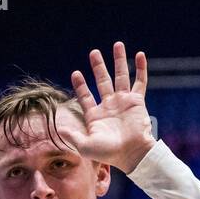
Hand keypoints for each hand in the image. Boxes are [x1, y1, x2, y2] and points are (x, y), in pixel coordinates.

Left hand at [65, 41, 154, 173]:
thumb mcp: (85, 146)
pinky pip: (140, 82)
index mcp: (96, 115)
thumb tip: (58, 128)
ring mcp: (123, 102)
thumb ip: (72, 136)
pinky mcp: (137, 101)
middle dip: (98, 66)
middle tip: (94, 52)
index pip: (86, 96)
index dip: (80, 85)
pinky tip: (140, 55)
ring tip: (117, 44)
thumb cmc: (109, 153)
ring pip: (121, 76)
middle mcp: (109, 106)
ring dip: (119, 60)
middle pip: (103, 81)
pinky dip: (141, 68)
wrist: (132, 154)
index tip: (76, 73)